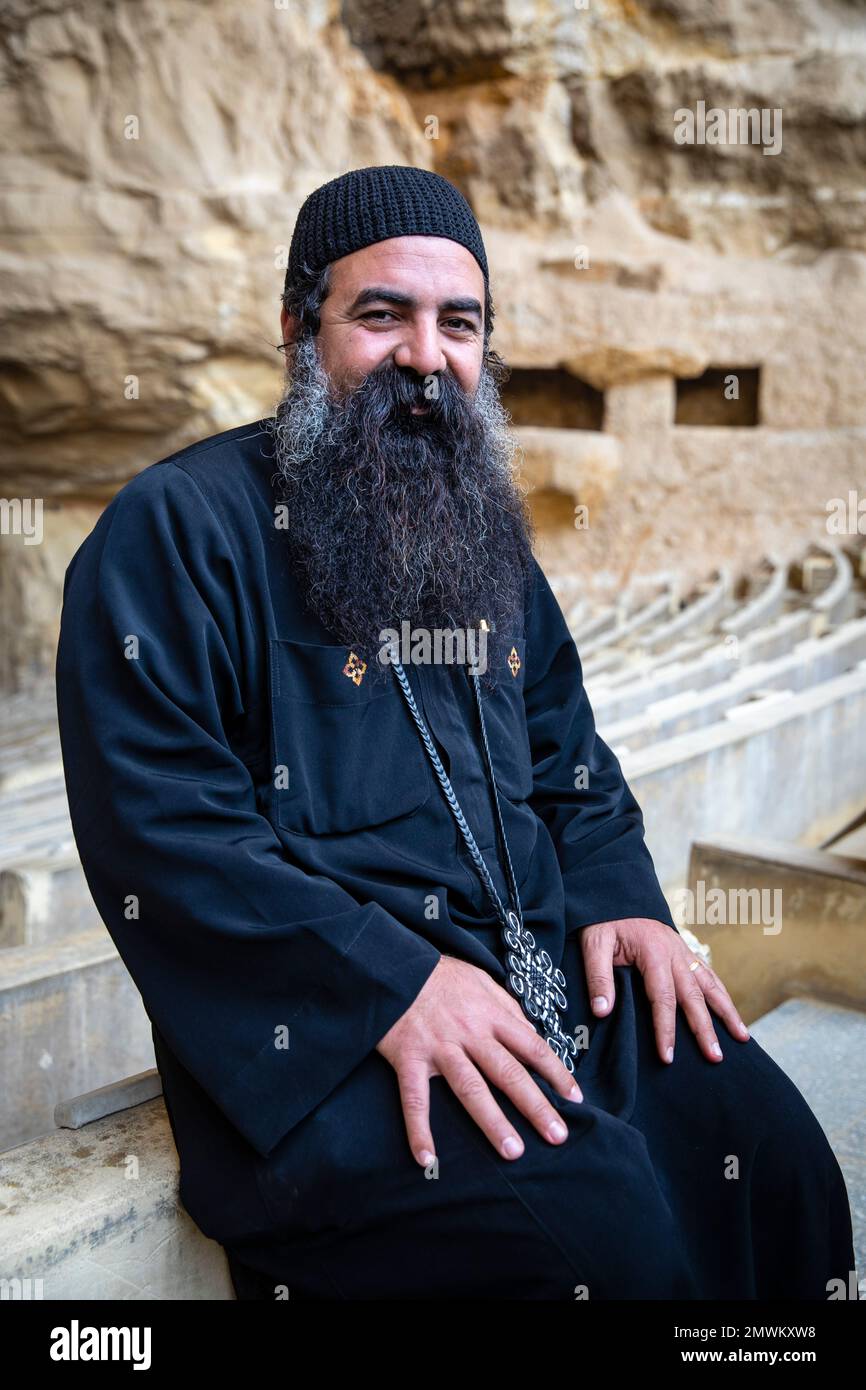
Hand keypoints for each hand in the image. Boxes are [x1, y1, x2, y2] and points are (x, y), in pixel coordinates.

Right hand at [375, 955, 582, 1166]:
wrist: (391, 965)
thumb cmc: (439, 975)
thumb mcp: (480, 979)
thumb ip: (506, 1006)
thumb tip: (531, 1032)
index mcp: (490, 1013)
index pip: (532, 1046)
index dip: (556, 1073)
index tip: (576, 1098)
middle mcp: (469, 1032)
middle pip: (508, 1072)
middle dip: (535, 1106)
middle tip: (558, 1136)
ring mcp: (439, 1046)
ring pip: (470, 1089)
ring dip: (493, 1122)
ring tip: (514, 1152)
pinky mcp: (408, 1057)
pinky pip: (415, 1099)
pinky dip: (419, 1130)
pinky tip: (427, 1159)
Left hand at [580, 917, 750, 1064]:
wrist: (617, 891)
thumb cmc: (604, 919)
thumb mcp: (593, 943)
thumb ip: (598, 976)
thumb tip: (603, 1011)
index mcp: (653, 953)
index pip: (663, 998)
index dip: (666, 1029)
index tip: (668, 1056)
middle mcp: (675, 953)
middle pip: (694, 996)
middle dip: (705, 1029)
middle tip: (716, 1057)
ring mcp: (684, 952)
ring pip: (711, 985)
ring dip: (727, 1012)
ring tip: (742, 1038)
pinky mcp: (685, 951)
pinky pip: (708, 975)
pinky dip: (722, 994)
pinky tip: (730, 1011)